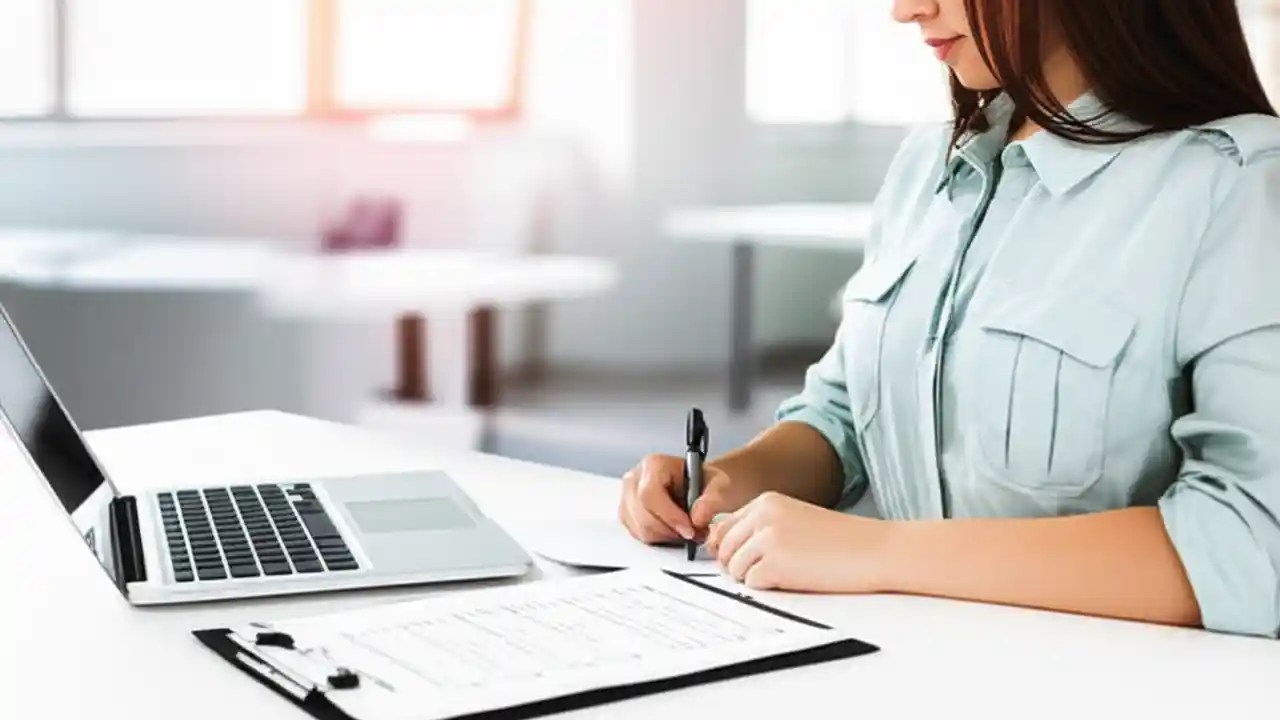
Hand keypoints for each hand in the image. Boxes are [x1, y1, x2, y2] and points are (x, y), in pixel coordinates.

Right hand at [619, 454, 757, 544]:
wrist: (700, 488)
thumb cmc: (704, 483)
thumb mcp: (718, 485)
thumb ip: (712, 499)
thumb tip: (697, 517)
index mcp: (654, 465)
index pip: (650, 493)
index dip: (669, 516)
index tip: (689, 529)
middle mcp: (635, 478)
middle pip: (643, 514)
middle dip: (671, 530)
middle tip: (693, 533)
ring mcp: (627, 497)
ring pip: (640, 528)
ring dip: (666, 536)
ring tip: (686, 530)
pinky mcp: (627, 514)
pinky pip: (638, 535)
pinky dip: (658, 538)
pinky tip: (672, 529)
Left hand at [705, 492, 893, 592]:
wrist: (874, 549)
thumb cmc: (840, 539)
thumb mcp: (794, 520)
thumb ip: (759, 527)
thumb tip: (719, 546)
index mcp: (766, 501)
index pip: (724, 526)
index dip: (732, 547)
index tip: (747, 557)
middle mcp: (763, 515)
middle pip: (725, 549)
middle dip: (740, 565)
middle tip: (771, 569)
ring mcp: (768, 539)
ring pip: (735, 568)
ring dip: (755, 577)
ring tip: (788, 571)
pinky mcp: (776, 564)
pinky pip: (752, 584)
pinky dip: (769, 587)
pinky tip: (794, 578)